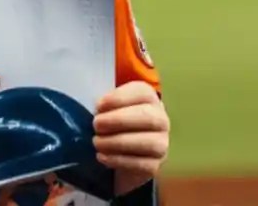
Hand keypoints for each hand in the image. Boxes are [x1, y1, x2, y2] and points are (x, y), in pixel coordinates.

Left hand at [93, 81, 169, 195]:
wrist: (123, 153)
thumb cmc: (113, 122)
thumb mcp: (109, 108)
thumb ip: (104, 105)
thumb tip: (96, 108)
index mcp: (149, 99)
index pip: (142, 92)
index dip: (119, 98)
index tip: (98, 105)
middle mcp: (160, 120)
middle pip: (148, 117)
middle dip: (118, 120)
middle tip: (96, 124)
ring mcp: (161, 144)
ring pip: (148, 142)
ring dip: (118, 142)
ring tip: (97, 142)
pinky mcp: (154, 165)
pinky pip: (141, 164)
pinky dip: (118, 160)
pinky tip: (102, 156)